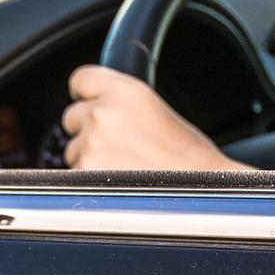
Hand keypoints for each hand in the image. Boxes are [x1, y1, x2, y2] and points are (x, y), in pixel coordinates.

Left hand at [62, 65, 252, 170]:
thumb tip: (91, 104)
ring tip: (126, 168)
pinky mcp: (84, 177)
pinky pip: (74, 177)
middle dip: (87, 130)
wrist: (203, 195)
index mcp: (124, 91)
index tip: (89, 102)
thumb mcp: (155, 109)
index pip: (80, 80)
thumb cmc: (188, 158)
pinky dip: (90, 182)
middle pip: (72, 117)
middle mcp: (102, 114)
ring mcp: (90, 146)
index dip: (86, 95)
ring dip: (89, 159)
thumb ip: (120, 103)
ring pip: (72, 151)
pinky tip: (118, 184)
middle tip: (119, 146)